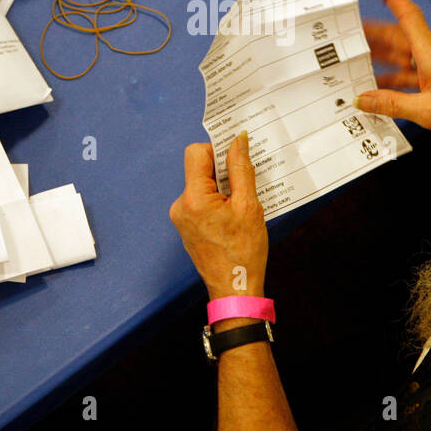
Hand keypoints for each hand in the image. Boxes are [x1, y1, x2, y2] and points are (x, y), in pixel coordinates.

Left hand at [169, 132, 267, 300]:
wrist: (235, 289)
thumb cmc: (244, 251)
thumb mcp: (249, 205)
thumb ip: (241, 169)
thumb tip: (238, 140)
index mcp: (194, 198)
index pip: (197, 153)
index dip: (217, 150)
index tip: (237, 159)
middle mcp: (181, 205)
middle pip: (198, 169)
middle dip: (222, 171)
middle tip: (245, 184)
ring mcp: (181, 217)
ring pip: (201, 185)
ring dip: (221, 187)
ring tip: (241, 206)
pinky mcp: (186, 226)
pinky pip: (200, 201)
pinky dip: (216, 201)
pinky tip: (233, 217)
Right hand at [357, 0, 430, 138]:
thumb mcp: (426, 111)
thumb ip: (392, 104)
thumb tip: (363, 99)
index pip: (408, 16)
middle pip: (399, 35)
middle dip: (374, 32)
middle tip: (351, 29)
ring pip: (404, 53)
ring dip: (383, 54)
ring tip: (359, 55)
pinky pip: (412, 68)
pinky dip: (395, 73)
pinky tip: (381, 82)